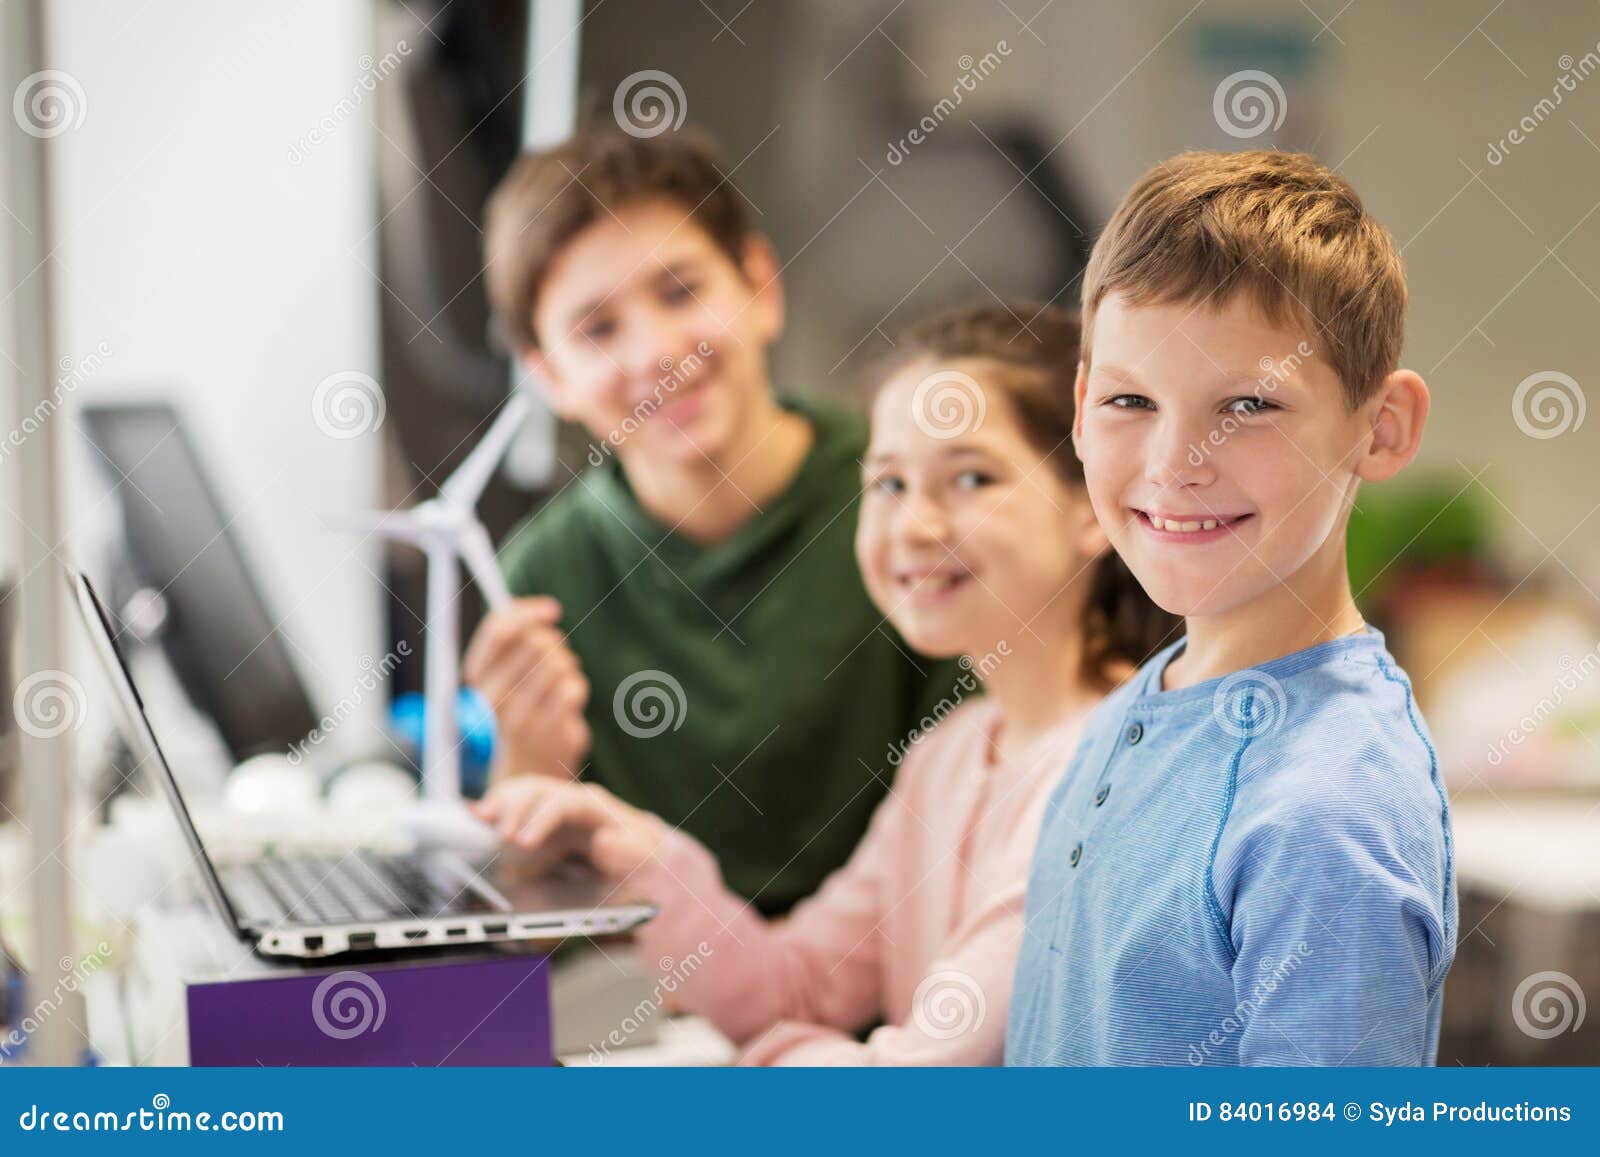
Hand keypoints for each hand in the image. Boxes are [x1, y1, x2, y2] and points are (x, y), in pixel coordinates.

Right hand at [463, 597, 589, 779]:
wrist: (525, 774)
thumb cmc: (516, 714)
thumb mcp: (503, 677)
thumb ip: (514, 641)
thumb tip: (540, 609)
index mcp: (475, 680)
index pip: (499, 630)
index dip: (528, 612)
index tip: (552, 609)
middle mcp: (493, 700)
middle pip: (536, 642)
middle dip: (553, 643)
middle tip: (555, 657)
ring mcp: (522, 719)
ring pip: (559, 663)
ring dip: (566, 665)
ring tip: (559, 681)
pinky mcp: (550, 733)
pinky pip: (574, 687)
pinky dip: (576, 687)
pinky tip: (567, 701)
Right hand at [469, 777, 661, 878]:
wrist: (632, 849)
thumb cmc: (636, 850)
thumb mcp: (642, 854)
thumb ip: (627, 850)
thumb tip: (603, 843)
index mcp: (591, 804)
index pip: (562, 803)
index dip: (540, 819)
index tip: (524, 842)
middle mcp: (566, 797)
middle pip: (535, 790)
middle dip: (515, 809)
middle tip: (502, 837)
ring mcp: (547, 804)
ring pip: (519, 791)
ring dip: (500, 804)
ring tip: (483, 821)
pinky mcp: (534, 816)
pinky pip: (510, 802)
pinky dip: (492, 806)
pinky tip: (475, 815)